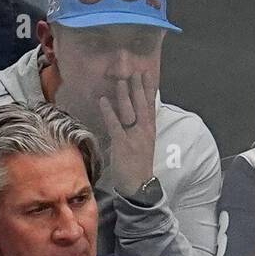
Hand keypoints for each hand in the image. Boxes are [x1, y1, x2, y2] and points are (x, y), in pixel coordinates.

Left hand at [98, 72, 158, 199]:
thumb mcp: (143, 143)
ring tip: (120, 80)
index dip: (149, 88)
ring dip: (125, 94)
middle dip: (138, 85)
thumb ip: (139, 127)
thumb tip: (133, 114)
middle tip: (133, 69)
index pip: (151, 104)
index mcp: (150, 129)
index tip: (146, 72)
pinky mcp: (123, 144)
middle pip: (141, 103)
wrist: (138, 186)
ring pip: (130, 110)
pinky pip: (115, 125)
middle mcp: (144, 130)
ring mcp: (134, 136)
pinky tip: (103, 100)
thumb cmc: (138, 165)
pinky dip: (109, 112)